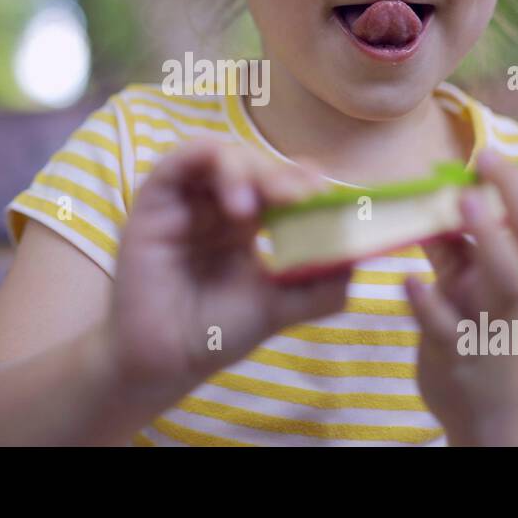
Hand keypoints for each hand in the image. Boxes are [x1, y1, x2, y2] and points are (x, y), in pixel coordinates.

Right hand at [107, 139, 353, 398]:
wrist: (165, 362)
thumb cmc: (215, 333)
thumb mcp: (280, 307)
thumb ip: (322, 287)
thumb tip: (361, 257)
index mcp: (250, 222)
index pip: (283, 182)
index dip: (307, 182)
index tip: (329, 197)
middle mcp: (218, 203)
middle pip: (258, 165)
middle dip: (282, 176)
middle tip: (301, 197)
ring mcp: (188, 199)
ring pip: (224, 155)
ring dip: (248, 172)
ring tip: (253, 210)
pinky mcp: (156, 199)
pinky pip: (182, 160)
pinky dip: (213, 166)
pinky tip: (232, 201)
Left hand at [404, 117, 517, 438]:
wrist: (489, 409)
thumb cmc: (479, 324)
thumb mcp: (471, 274)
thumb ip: (454, 233)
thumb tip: (434, 184)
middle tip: (488, 155)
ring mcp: (491, 320)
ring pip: (505, 279)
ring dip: (488, 237)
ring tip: (466, 198)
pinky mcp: (458, 351)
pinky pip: (445, 326)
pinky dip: (426, 302)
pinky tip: (408, 280)